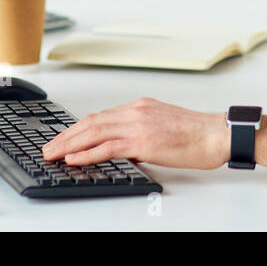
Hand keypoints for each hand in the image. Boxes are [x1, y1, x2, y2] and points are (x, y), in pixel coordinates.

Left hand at [41, 98, 228, 169]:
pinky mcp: (144, 141)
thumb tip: (125, 145)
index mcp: (140, 107)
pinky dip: (87, 153)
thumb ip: (141, 130)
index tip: (63, 139)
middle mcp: (136, 112)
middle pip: (91, 122)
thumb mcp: (164, 125)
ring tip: (53, 154)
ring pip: (94, 132)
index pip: (100, 116)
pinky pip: (108, 146)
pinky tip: (73, 158)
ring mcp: (139, 125)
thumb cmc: (197, 134)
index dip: (77, 129)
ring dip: (69, 145)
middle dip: (66, 136)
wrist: (217, 134)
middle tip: (49, 148)